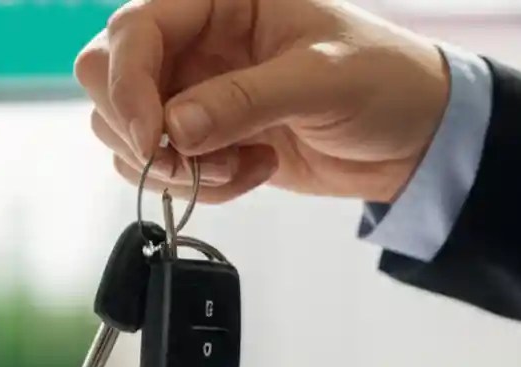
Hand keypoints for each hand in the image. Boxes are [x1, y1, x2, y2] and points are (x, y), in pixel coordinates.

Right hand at [76, 0, 450, 203]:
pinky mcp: (199, 137)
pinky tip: (251, 170)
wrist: (413, 138)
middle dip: (137, 128)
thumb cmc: (386, 82)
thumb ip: (246, 100)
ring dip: (172, 164)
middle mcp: (195, 39)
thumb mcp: (324, 81)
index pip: (134, 28)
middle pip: (107, 76)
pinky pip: (159, 166)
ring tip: (238, 165)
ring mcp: (192, 90)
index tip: (149, 136)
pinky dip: (196, 184)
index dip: (126, 83)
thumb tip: (173, 128)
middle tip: (186, 160)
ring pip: (124, 130)